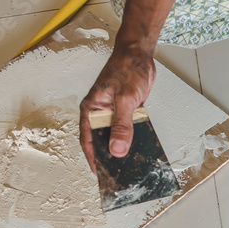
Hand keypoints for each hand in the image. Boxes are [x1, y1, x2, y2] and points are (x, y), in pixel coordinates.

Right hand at [78, 46, 156, 172]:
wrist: (139, 55)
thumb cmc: (126, 69)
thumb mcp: (125, 99)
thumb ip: (122, 125)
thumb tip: (117, 148)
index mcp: (91, 109)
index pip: (87, 138)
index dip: (92, 157)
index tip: (99, 172)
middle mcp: (100, 113)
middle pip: (102, 139)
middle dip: (109, 155)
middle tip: (118, 172)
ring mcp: (113, 113)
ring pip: (116, 135)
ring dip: (123, 147)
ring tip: (131, 164)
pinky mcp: (126, 111)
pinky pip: (128, 129)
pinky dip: (133, 137)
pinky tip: (141, 148)